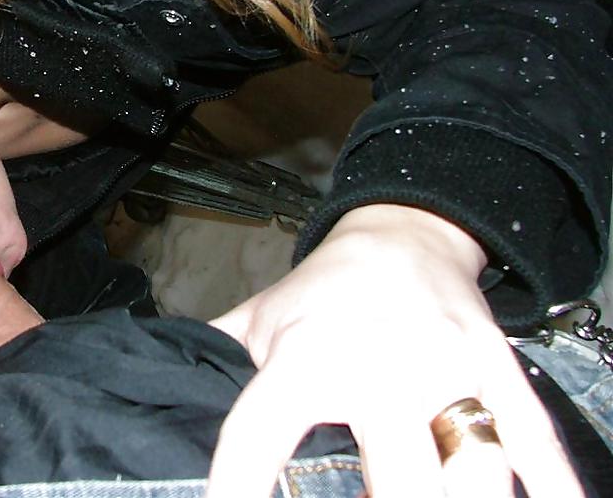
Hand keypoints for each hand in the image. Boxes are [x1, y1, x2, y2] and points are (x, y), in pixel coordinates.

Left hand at [205, 204, 581, 497]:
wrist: (400, 234)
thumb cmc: (323, 290)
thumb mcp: (258, 319)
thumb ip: (213, 360)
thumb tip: (157, 389)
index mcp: (304, 357)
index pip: (258, 434)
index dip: (238, 486)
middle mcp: (375, 366)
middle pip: (394, 476)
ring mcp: (443, 369)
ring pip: (470, 464)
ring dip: (461, 495)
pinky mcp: (494, 370)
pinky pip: (531, 437)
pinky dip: (547, 482)